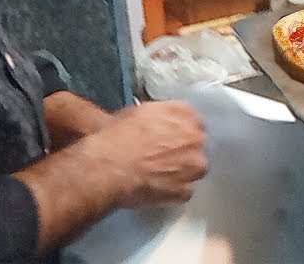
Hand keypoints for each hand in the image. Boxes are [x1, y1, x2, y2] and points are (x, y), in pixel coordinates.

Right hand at [89, 102, 208, 207]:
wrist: (108, 167)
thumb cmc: (115, 139)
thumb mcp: (137, 113)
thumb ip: (159, 116)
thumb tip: (160, 124)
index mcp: (184, 113)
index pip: (193, 121)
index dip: (180, 132)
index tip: (171, 139)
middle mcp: (195, 137)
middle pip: (196, 145)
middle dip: (183, 151)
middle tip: (162, 158)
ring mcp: (193, 165)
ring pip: (195, 168)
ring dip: (181, 172)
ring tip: (158, 175)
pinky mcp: (186, 189)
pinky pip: (185, 191)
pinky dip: (173, 191)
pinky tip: (156, 188)